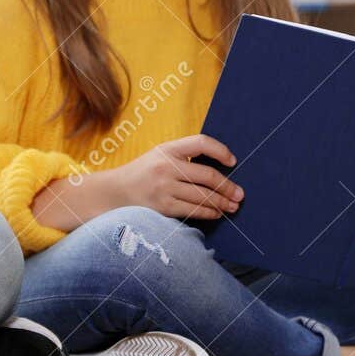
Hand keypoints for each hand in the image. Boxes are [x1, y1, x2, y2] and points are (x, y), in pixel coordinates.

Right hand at [99, 134, 244, 221]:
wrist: (114, 192)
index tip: (233, 161)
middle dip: (228, 186)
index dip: (221, 150)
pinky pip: (193, 210)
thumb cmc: (143, 173)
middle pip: (207, 175)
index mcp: (168, 149)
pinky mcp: (163, 206)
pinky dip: (208, 212)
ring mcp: (164, 187)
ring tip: (232, 206)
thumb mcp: (159, 155)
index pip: (201, 143)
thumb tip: (218, 167)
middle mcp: (166, 166)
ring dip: (222, 202)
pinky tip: (216, 213)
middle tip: (240, 194)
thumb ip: (183, 156)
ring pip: (203, 196)